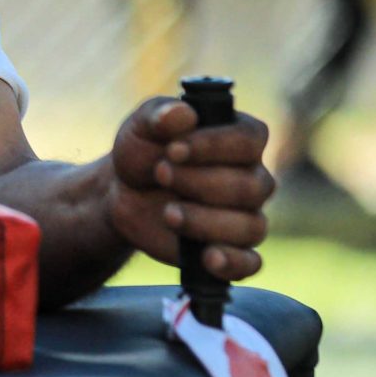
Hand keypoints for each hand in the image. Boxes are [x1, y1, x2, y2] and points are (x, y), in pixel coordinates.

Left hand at [106, 97, 273, 279]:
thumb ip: (158, 114)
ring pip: (250, 226)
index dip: (214, 145)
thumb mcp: (141, 127)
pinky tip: (208, 257)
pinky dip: (232, 262)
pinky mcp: (231, 249)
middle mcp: (252, 178)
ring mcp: (245, 216)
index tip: (173, 149)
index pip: (250, 139)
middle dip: (198, 181)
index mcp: (239, 139)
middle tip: (161, 173)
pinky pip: (250, 263)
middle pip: (251, 186)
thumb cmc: (143, 152)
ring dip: (203, 220)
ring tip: (168, 212)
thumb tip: (182, 113)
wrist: (123, 192)